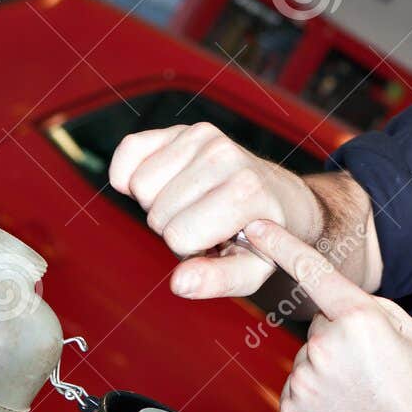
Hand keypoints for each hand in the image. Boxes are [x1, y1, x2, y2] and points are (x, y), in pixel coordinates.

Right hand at [108, 122, 322, 298]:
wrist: (281, 199)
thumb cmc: (263, 239)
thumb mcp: (252, 271)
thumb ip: (217, 281)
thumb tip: (179, 284)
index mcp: (246, 192)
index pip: (178, 236)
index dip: (190, 249)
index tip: (216, 242)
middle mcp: (224, 156)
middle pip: (156, 213)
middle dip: (174, 228)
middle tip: (205, 224)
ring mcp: (203, 136)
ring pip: (139, 185)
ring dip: (157, 203)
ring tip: (192, 206)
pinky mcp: (182, 128)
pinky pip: (129, 151)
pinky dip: (132, 175)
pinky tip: (161, 186)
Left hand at [241, 219, 411, 411]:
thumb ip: (371, 308)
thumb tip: (339, 307)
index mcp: (359, 321)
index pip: (311, 271)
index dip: (280, 245)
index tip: (255, 228)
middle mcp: (325, 348)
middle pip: (318, 325)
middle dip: (340, 339)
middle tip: (373, 371)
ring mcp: (305, 383)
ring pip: (307, 359)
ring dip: (327, 370)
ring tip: (363, 396)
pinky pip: (297, 389)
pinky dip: (316, 397)